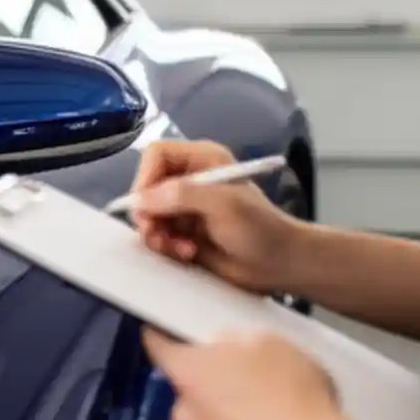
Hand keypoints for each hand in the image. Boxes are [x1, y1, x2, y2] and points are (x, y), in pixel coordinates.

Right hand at [129, 140, 301, 292]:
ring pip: (148, 214)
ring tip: (180, 248)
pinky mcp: (183, 232)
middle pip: (146, 187)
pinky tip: (188, 253)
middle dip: (149, 213)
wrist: (278, 264)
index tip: (145, 206)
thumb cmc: (260, 228)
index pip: (157, 155)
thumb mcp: (223, 205)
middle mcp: (189, 179)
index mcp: (201, 159)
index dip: (146, 178)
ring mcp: (184, 207)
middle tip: (158, 235)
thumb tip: (141, 199)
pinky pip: (157, 235)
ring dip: (158, 234)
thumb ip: (182, 196)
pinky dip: (166, 247)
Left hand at [143, 327, 352, 419]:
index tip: (167, 329)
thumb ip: (231, 340)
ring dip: (217, 410)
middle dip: (203, 378)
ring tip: (254, 408)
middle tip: (236, 372)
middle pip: (184, 386)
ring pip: (201, 418)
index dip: (160, 334)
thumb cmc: (291, 391)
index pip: (155, 346)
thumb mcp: (268, 341)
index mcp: (188, 373)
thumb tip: (218, 346)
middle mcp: (183, 412)